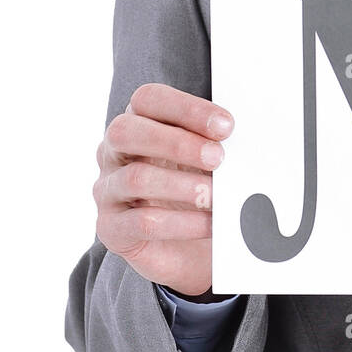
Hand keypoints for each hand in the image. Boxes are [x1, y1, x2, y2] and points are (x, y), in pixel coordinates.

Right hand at [94, 83, 233, 296]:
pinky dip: (181, 223)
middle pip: (127, 132)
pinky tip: (209, 224)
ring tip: (215, 195)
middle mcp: (113, 153)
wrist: (187, 251)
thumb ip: (215, 144)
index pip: (148, 99)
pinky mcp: (111, 229)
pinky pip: (142, 223)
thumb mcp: (206, 163)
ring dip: (183, 186)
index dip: (186, 108)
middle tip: (218, 157)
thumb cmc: (196, 193)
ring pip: (136, 178)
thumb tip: (244, 136)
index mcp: (138, 124)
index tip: (226, 126)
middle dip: (177, 142)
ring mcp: (108, 191)